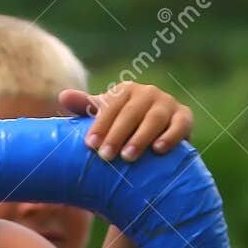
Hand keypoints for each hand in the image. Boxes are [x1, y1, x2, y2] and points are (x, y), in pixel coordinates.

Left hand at [59, 83, 191, 161]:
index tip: (90, 145)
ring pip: (154, 119)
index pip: (111, 105)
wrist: (156, 141)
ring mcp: (167, 104)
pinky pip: (179, 125)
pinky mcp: (185, 118)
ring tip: (127, 156)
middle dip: (117, 134)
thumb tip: (63, 96)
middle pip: (131, 112)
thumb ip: (85, 107)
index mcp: (126, 91)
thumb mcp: (105, 118)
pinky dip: (170, 136)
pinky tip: (158, 150)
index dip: (100, 124)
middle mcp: (148, 93)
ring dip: (140, 137)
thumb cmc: (122, 129)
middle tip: (105, 156)